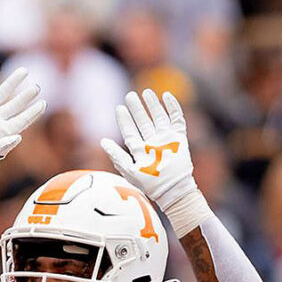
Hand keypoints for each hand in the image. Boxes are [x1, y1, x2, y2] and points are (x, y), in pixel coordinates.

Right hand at [0, 62, 45, 200]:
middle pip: (15, 104)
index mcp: (3, 132)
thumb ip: (2, 147)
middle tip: (37, 87)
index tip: (43, 103)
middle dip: (26, 95)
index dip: (33, 112)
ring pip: (1, 92)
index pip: (22, 120)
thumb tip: (19, 137)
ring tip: (24, 71)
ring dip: (12, 82)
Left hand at [100, 90, 196, 211]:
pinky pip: (176, 119)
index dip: (124, 120)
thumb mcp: (129, 169)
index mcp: (140, 150)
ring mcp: (166, 140)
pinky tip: (166, 96)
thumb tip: (102, 141)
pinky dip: (173, 107)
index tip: (119, 108)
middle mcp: (152, 143)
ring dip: (153, 105)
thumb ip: (116, 155)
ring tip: (146, 92)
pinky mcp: (179, 138)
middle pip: (143, 121)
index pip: (130, 131)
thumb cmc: (149, 183)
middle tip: (130, 95)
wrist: (172, 189)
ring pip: (158, 117)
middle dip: (137, 108)